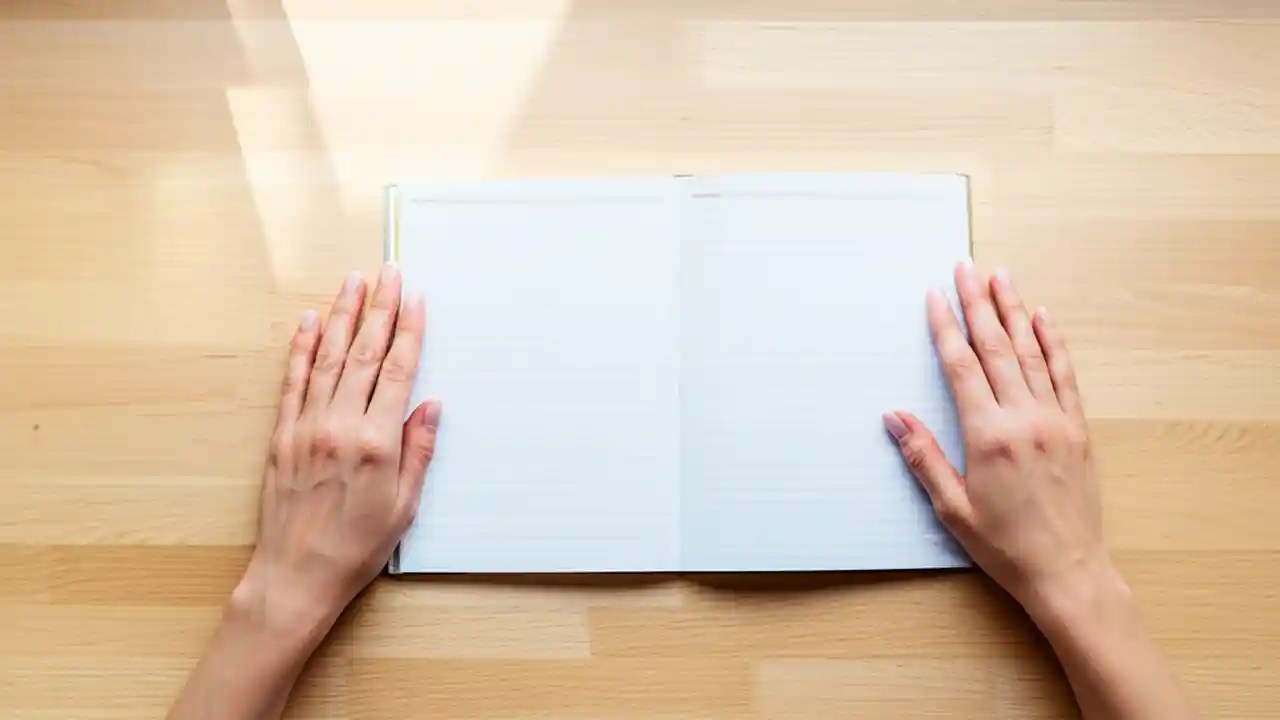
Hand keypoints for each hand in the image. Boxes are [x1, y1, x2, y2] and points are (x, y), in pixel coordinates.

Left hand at [236, 264, 439, 630]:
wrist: (296, 576)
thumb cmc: (356, 548)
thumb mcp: (405, 505)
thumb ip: (418, 449)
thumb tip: (431, 404)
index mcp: (376, 442)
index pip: (398, 371)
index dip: (410, 330)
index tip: (416, 298)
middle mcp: (340, 425)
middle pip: (366, 353)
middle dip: (380, 308)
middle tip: (389, 272)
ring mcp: (307, 427)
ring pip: (329, 358)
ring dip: (344, 316)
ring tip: (354, 282)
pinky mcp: (282, 436)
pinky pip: (294, 381)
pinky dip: (302, 348)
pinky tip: (310, 322)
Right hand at [883, 262, 1105, 612]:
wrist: (1068, 571)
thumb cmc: (1006, 546)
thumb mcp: (952, 507)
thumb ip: (924, 456)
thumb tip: (894, 416)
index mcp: (989, 437)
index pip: (962, 367)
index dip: (946, 328)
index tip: (935, 296)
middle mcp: (1025, 419)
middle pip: (996, 348)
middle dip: (977, 304)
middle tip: (965, 268)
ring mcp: (1056, 420)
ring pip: (1031, 353)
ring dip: (1014, 311)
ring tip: (1001, 277)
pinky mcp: (1078, 429)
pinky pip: (1064, 375)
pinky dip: (1053, 343)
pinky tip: (1043, 318)